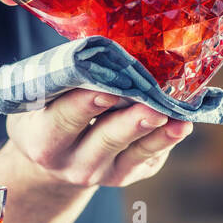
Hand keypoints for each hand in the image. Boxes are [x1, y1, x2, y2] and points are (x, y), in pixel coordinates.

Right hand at [4, 88, 192, 188]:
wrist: (55, 156)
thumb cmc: (48, 111)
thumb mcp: (40, 99)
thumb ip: (62, 81)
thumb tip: (103, 48)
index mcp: (44, 141)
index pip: (64, 120)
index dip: (85, 104)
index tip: (106, 88)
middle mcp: (73, 163)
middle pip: (105, 139)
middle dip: (130, 121)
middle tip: (151, 104)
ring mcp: (103, 173)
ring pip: (133, 151)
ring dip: (156, 131)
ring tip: (177, 116)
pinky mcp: (128, 173)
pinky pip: (149, 156)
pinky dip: (167, 139)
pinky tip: (182, 123)